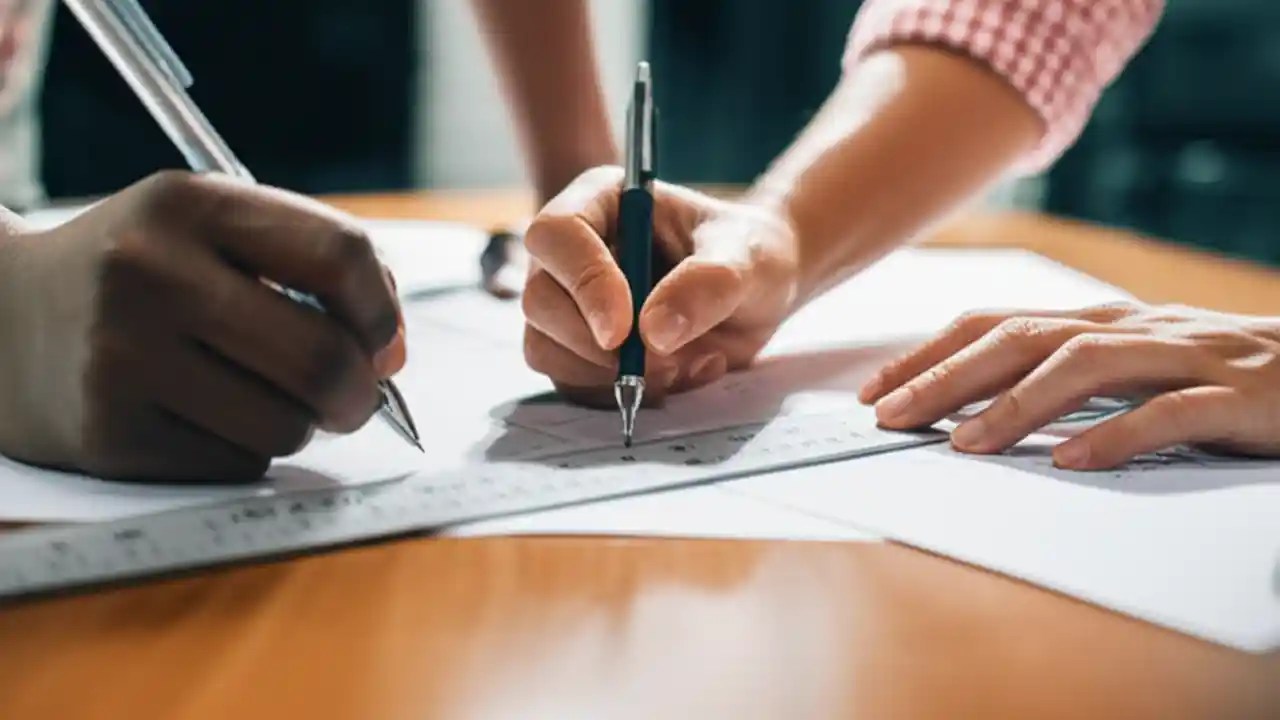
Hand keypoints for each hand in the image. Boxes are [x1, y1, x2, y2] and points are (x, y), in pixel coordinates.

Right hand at [0, 172, 406, 481]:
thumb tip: (393, 352)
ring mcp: (121, 356)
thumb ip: (311, 268)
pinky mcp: (108, 433)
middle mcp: (149, 272)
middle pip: (321, 356)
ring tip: (261, 398)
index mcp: (188, 204)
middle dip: (360, 391)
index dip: (382, 310)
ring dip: (299, 422)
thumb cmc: (138, 274)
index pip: (339, 254)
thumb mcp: (208, 230)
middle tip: (353, 397)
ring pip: (286, 423)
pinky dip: (246, 449)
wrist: (0, 321)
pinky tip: (206, 419)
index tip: (382, 341)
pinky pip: (236, 462)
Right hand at [520, 167, 798, 405]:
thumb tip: (653, 331)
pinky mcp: (577, 351)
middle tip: (664, 361)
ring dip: (610, 376)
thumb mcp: (748, 258)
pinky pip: (571, 384)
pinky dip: (618, 394)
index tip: (624, 330)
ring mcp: (569, 304)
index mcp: (603, 202)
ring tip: (682, 366)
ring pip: (546, 349)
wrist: (757, 296)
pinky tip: (674, 377)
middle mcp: (573, 253)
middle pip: (540, 300)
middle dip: (597, 345)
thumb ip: (708, 283)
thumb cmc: (750, 256)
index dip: (584, 283)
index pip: (557, 234)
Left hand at [860, 302, 1279, 468]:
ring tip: (961, 443)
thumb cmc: (1215, 372)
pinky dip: (1117, 435)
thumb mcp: (1129, 365)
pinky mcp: (1235, 396)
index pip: (995, 324)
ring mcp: (1183, 356)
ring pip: (1084, 367)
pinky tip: (1072, 462)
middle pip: (1023, 339)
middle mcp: (1131, 328)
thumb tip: (972, 404)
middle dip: (947, 377)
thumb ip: (1062, 374)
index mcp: (1099, 321)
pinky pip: (1169, 413)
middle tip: (889, 417)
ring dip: (1014, 405)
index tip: (874, 390)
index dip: (930, 353)